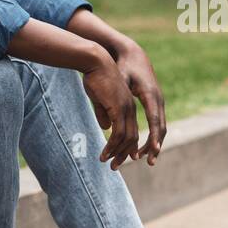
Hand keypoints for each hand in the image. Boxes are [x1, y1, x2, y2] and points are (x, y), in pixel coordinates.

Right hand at [81, 50, 138, 169]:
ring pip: (127, 139)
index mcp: (127, 105)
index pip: (132, 130)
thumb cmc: (94, 76)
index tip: (122, 158)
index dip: (128, 146)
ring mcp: (126, 109)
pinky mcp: (120, 109)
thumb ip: (104, 113)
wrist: (95, 61)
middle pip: (133, 138)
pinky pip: (119, 134)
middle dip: (125, 154)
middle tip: (115, 166)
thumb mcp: (99, 98)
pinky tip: (104, 154)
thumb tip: (106, 128)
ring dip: (118, 153)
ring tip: (109, 163)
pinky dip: (112, 147)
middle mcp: (130, 108)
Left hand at [114, 40, 167, 165]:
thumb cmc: (123, 66)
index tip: (153, 151)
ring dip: (153, 143)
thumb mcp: (117, 83)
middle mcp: (158, 99)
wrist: (132, 53)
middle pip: (161, 128)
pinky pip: (157, 122)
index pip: (155, 120)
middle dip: (154, 146)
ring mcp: (158, 101)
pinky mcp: (155, 102)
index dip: (154, 137)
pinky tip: (142, 146)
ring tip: (143, 158)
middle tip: (148, 162)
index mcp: (149, 95)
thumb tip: (107, 128)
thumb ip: (112, 103)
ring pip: (160, 127)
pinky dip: (152, 136)